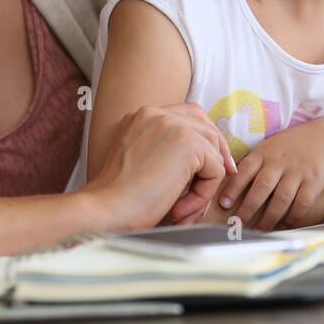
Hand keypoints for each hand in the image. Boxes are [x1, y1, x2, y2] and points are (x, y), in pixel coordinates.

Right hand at [82, 103, 235, 230]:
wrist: (106, 210)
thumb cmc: (119, 198)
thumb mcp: (144, 163)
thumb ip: (168, 151)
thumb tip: (209, 156)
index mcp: (143, 115)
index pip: (188, 115)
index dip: (205, 140)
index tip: (212, 164)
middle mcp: (158, 113)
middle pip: (206, 127)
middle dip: (217, 156)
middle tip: (213, 184)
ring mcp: (174, 125)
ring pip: (213, 152)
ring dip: (205, 185)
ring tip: (182, 209)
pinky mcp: (188, 143)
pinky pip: (215, 170)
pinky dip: (203, 195)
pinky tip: (179, 209)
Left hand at [222, 120, 323, 230]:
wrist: (322, 139)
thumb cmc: (289, 147)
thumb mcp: (268, 148)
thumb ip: (253, 164)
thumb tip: (229, 186)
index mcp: (264, 153)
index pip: (245, 170)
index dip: (233, 188)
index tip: (223, 204)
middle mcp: (280, 162)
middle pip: (261, 187)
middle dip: (248, 209)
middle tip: (238, 224)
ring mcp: (297, 171)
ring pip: (281, 199)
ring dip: (268, 218)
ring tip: (259, 230)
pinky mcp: (313, 181)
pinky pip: (301, 203)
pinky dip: (292, 217)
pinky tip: (283, 225)